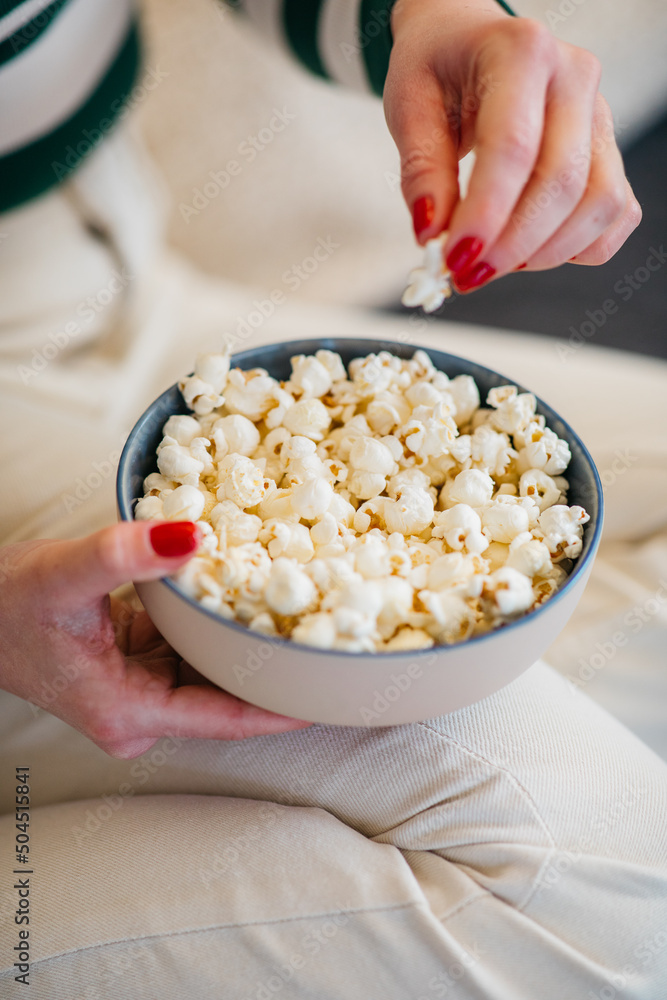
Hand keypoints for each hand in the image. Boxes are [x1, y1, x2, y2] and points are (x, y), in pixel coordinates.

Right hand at [0, 522, 310, 757]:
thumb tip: (190, 535)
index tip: (331, 694)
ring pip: (210, 669)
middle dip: (274, 670)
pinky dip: (217, 624)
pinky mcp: (139, 662)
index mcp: (127, 709)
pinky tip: (253, 598)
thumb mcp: (62, 575)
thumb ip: (121, 555)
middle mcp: (139, 708)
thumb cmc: (2, 604)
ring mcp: (140, 686)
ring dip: (247, 643)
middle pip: (225, 696)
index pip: (224, 718)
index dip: (281, 708)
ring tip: (307, 615)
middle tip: (335, 639)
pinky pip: (191, 647)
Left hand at [385, 0, 641, 289]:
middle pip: (562, 182)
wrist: (469, 44)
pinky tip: (530, 251)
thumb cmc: (439, 69)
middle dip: (512, 245)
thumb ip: (422, 172)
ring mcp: (600, 116)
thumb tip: (433, 235)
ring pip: (600, 204)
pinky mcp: (608, 151)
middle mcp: (574, 78)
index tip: (455, 259)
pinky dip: (577, 248)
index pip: (513, 147)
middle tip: (466, 274)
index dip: (487, 214)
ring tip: (494, 261)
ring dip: (545, 253)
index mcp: (522, 51)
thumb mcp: (408, 108)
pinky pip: (616, 215)